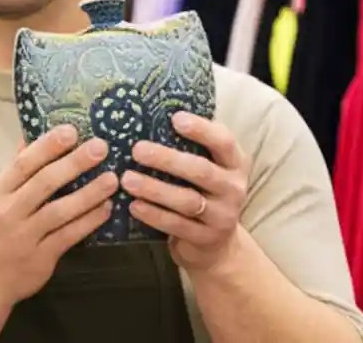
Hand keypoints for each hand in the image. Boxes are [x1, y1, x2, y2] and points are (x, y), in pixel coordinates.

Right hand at [0, 125, 117, 314]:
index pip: (24, 164)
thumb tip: (29, 136)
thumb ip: (16, 170)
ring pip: (60, 211)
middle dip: (74, 163)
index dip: (47, 146)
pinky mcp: (40, 258)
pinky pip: (69, 236)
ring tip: (111, 179)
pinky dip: (89, 221)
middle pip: (44, 183)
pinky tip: (106, 209)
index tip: (71, 130)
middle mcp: (10, 211)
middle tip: (100, 147)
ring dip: (89, 194)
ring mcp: (25, 236)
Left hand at [121, 111, 249, 271]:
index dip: (202, 130)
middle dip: (168, 159)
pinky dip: (154, 215)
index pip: (224, 142)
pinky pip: (177, 225)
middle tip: (137, 150)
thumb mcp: (207, 168)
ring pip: (187, 200)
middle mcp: (234, 188)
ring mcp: (222, 216)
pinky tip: (133, 206)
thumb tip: (148, 118)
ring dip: (154, 189)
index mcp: (235, 164)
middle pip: (201, 171)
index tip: (175, 118)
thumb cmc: (202, 193)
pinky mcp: (206, 239)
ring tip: (127, 179)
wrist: (217, 244)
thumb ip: (189, 148)